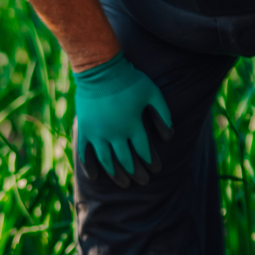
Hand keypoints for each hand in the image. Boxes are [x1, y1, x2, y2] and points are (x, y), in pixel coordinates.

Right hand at [73, 52, 172, 185]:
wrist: (100, 70)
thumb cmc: (129, 79)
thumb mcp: (152, 93)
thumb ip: (163, 114)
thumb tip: (169, 137)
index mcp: (133, 125)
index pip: (144, 151)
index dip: (151, 162)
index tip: (156, 170)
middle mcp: (115, 133)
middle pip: (127, 160)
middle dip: (136, 173)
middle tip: (143, 182)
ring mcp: (98, 133)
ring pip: (108, 161)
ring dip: (116, 175)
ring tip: (124, 184)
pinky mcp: (85, 130)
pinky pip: (86, 153)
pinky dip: (90, 167)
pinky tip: (96, 177)